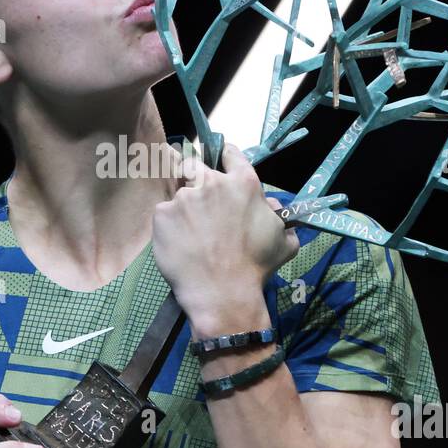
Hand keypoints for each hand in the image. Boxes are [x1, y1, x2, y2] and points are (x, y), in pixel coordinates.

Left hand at [152, 142, 299, 320]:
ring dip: (183, 208)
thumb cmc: (256, 268)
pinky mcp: (163, 214)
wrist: (223, 293)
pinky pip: (164, 215)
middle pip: (195, 165)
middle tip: (197, 202)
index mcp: (244, 183)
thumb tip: (269, 205)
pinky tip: (179, 245)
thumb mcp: (284, 240)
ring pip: (178, 193)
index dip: (224, 156)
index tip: (219, 160)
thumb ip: (278, 216)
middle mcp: (213, 183)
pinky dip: (169, 227)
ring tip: (189, 233)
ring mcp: (185, 197)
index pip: (230, 154)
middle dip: (194, 176)